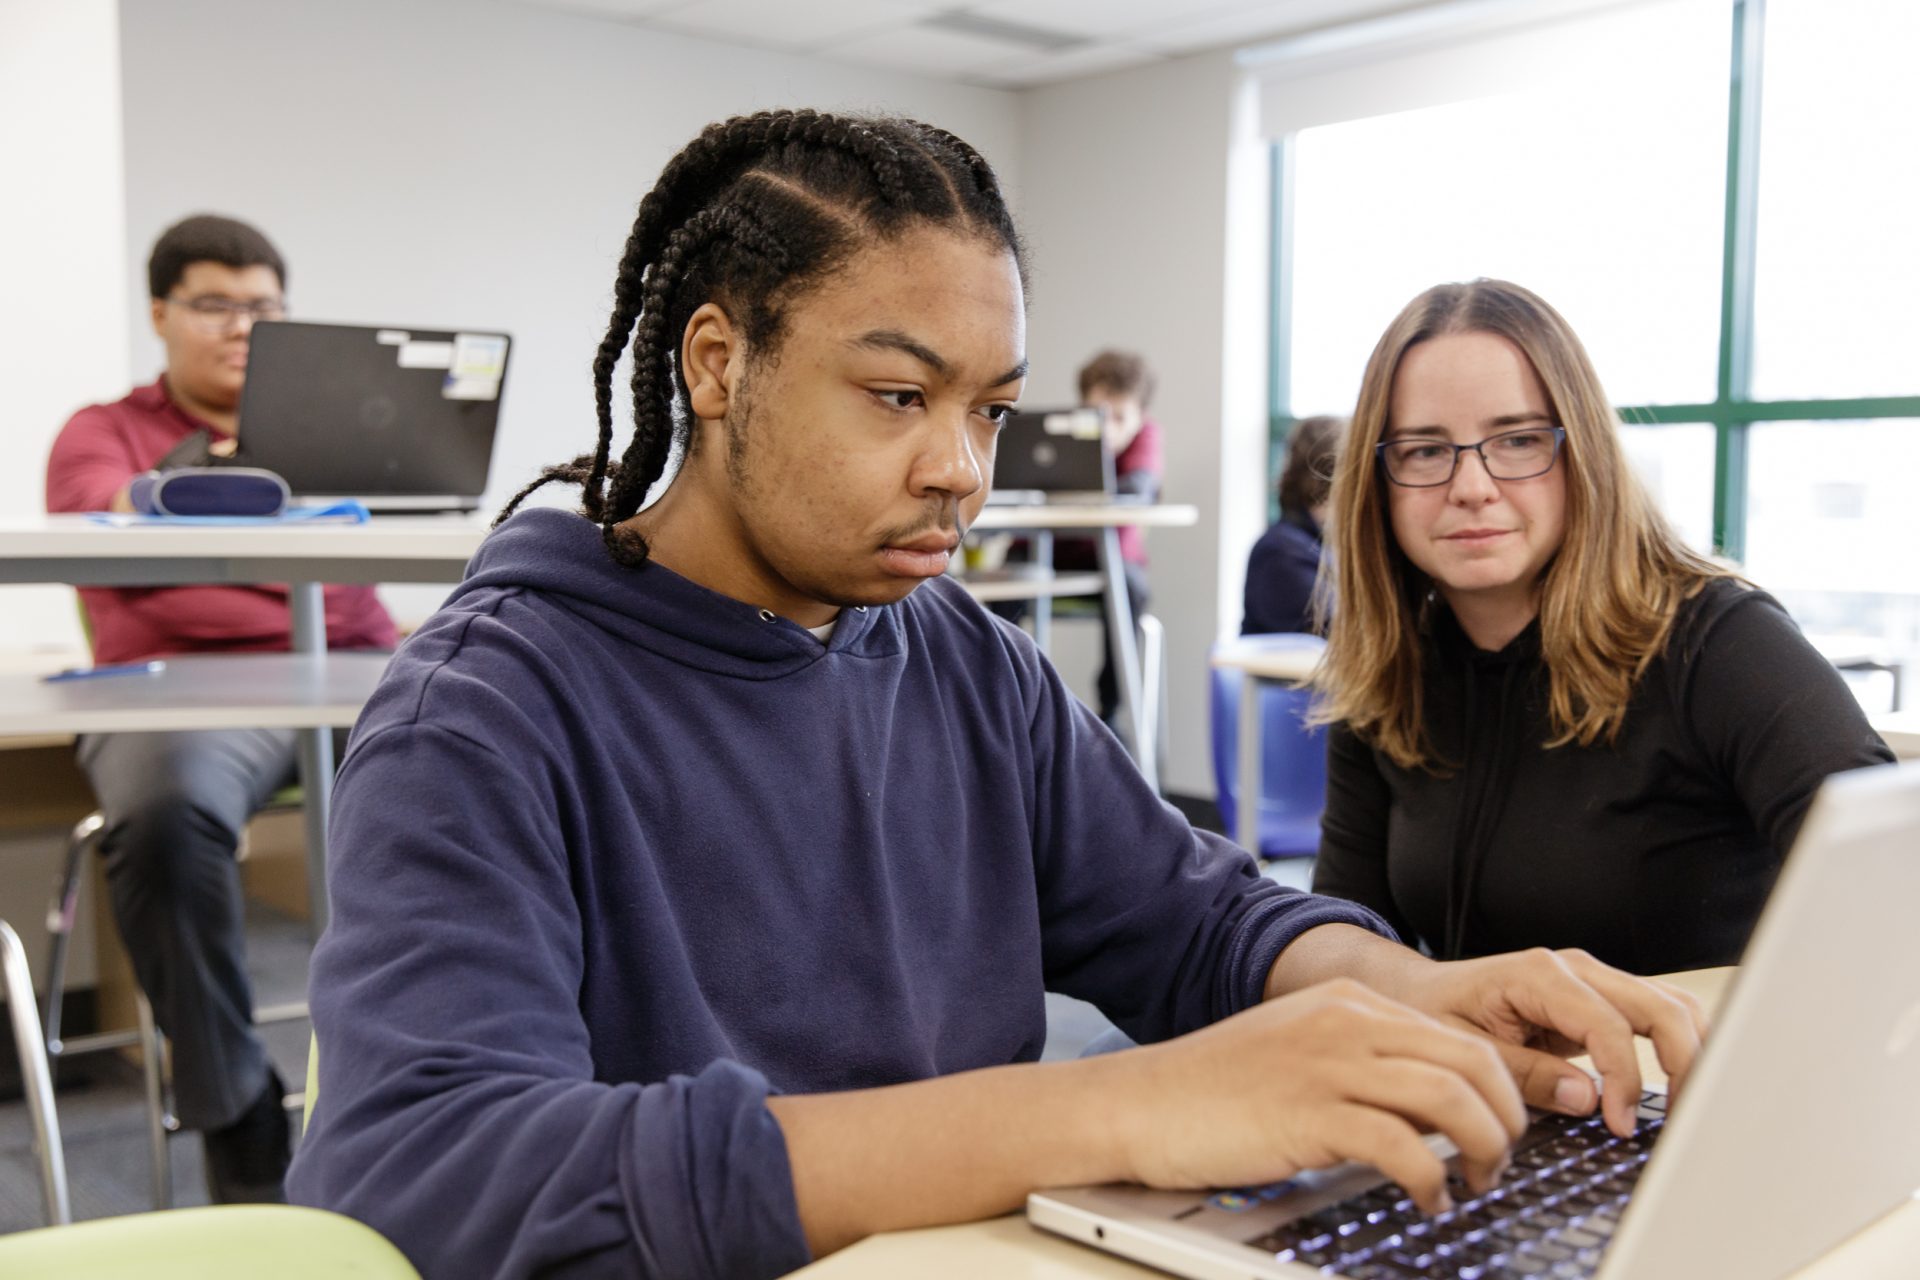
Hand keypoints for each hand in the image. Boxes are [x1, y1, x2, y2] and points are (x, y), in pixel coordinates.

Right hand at [1105, 978, 1525, 1213]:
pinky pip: (1404, 1146)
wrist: (1140, 1103)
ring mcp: (1328, 1064)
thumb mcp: (1301, 1051)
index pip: (1459, 1035)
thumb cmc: (1213, 1090)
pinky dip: (1431, 1180)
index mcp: (1349, 1001)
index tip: (1500, 1131)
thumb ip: (1364, 1063)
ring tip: (1474, 1184)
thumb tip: (1435, 1104)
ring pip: (1451, 1098)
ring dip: (1484, 1150)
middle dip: (1506, 1119)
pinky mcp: (1309, 1113)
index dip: (1499, 1090)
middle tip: (1499, 1161)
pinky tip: (1427, 1200)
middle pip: (1472, 1060)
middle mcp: (1347, 1021)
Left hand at [1374, 948, 1708, 1137]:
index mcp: (1538, 975)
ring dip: (1690, 1055)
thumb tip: (1587, 1099)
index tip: (1619, 1125)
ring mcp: (1594, 980)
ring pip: (1671, 1006)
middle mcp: (1576, 969)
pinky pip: (1658, 1016)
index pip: (1609, 1025)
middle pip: (1659, 1007)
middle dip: (1682, 1065)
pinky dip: (1678, 1048)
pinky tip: (1675, 1089)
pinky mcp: (1602, 999)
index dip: (1624, 1078)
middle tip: (1677, 1121)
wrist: (1425, 993)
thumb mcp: (1466, 1050)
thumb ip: (1526, 1074)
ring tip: (1685, 1109)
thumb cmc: (1436, 1015)